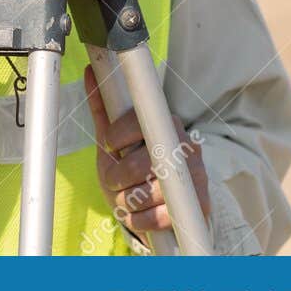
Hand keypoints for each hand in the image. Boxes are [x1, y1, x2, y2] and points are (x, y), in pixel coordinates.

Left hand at [83, 66, 209, 234]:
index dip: (119, 134)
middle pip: (144, 162)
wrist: (161, 203)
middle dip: (118, 176)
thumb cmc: (132, 167)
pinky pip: (165, 215)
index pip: (141, 121)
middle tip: (112, 182)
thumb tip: (89, 71)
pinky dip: (142, 219)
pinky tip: (136, 216)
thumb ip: (103, 108)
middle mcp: (184, 146)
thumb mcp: (113, 140)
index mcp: (164, 124)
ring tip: (124, 200)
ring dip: (128, 201)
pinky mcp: (201, 204)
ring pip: (153, 191)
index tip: (109, 145)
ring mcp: (195, 175)